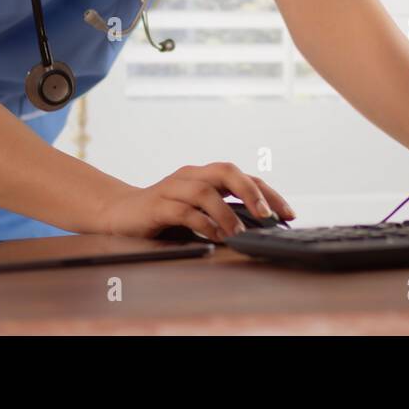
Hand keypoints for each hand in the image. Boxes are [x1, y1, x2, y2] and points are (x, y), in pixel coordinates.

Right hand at [100, 162, 295, 241]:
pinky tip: (213, 237)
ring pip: (204, 191)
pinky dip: (201, 224)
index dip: (268, 192)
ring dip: (226, 213)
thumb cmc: (165, 213)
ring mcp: (172, 188)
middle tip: (267, 215)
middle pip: (226, 171)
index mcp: (205, 174)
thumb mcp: (199, 210)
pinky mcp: (156, 205)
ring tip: (239, 233)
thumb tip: (261, 229)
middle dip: (250, 192)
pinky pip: (182, 211)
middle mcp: (191, 175)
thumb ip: (224, 213)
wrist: (119, 212)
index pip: (243, 176)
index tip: (288, 213)